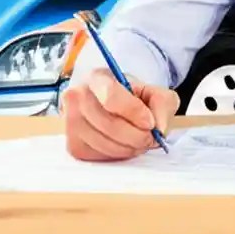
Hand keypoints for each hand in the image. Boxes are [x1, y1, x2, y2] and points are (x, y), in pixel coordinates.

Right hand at [59, 67, 179, 160]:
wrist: (111, 106)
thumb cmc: (130, 98)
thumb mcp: (153, 91)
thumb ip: (163, 103)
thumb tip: (159, 128)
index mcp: (97, 77)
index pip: (110, 96)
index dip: (133, 112)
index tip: (150, 122)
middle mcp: (77, 97)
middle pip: (110, 125)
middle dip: (138, 135)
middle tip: (152, 137)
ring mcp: (71, 122)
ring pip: (106, 144)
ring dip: (130, 147)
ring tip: (140, 140)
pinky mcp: (73, 145)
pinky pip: (101, 156)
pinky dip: (119, 155)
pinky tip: (124, 145)